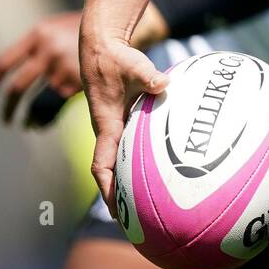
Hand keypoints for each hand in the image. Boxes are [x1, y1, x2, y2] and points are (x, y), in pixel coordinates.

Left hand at [0, 12, 82, 122]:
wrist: (113, 27)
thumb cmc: (79, 32)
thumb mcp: (53, 32)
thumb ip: (36, 52)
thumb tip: (17, 85)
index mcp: (38, 36)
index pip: (4, 63)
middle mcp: (47, 51)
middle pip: (18, 87)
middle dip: (9, 107)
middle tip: (6, 120)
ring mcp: (63, 67)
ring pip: (42, 96)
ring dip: (34, 112)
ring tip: (28, 123)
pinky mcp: (78, 81)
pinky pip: (60, 98)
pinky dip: (56, 105)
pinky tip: (57, 106)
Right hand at [79, 24, 167, 215]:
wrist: (104, 46)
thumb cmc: (116, 57)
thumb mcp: (131, 64)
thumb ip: (147, 75)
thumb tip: (164, 83)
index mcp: (106, 125)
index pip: (101, 165)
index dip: (107, 189)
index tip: (117, 209)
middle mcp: (110, 131)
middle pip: (113, 172)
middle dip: (121, 197)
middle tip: (139, 222)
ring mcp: (118, 127)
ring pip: (123, 161)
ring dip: (132, 182)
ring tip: (153, 206)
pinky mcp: (128, 120)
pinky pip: (134, 147)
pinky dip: (143, 161)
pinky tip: (168, 169)